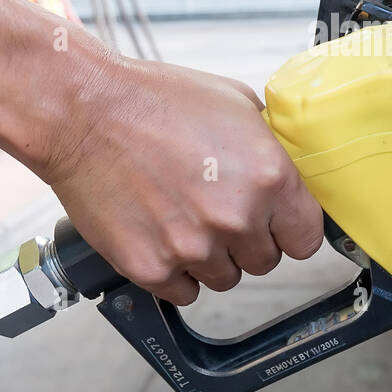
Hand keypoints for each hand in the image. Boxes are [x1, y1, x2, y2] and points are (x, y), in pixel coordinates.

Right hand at [42, 56, 323, 304]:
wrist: (84, 113)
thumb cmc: (154, 100)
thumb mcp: (235, 103)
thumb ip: (270, 146)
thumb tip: (289, 171)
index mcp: (269, 177)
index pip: (307, 239)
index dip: (290, 229)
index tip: (276, 224)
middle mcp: (237, 217)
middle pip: (266, 262)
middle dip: (247, 240)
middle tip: (216, 209)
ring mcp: (193, 247)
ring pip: (225, 278)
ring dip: (210, 257)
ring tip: (183, 216)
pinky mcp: (152, 268)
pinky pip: (183, 291)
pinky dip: (175, 272)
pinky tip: (161, 234)